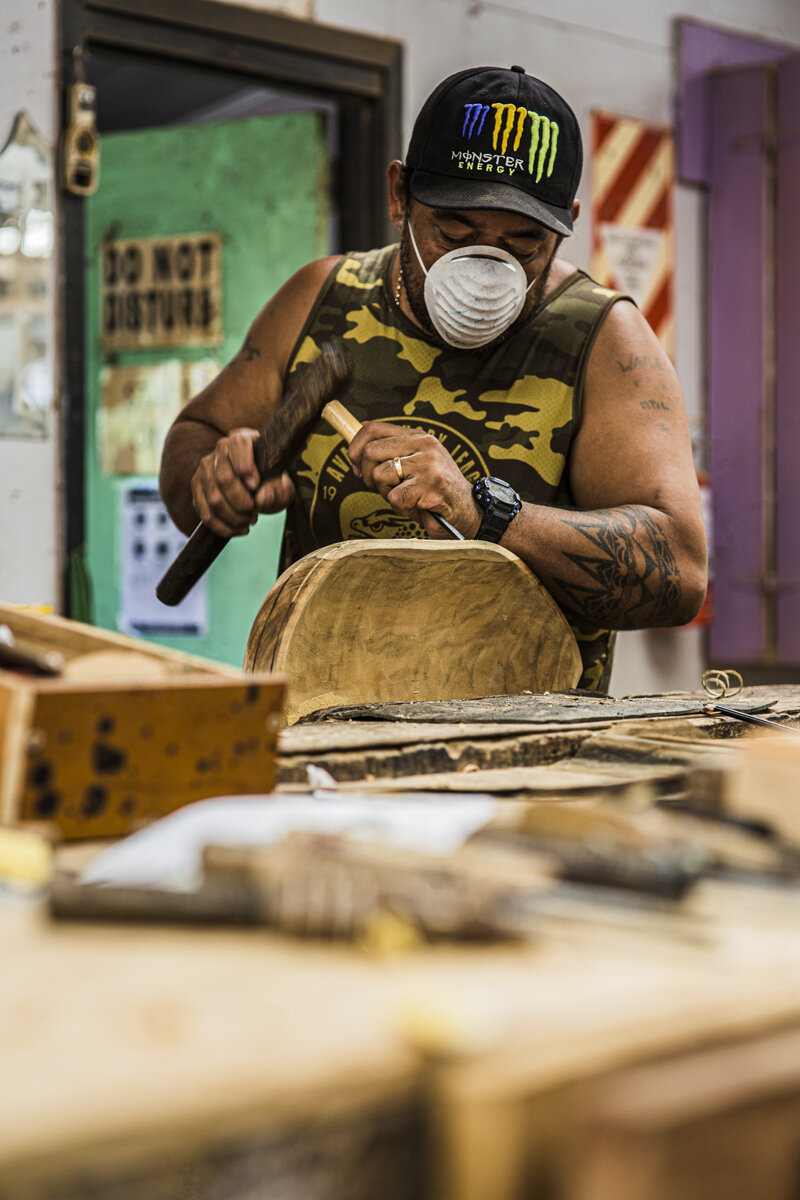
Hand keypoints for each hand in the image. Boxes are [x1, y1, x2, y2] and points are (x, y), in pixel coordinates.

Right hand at [190, 427, 294, 536]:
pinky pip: (205, 512)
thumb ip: (278, 489)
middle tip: (255, 511)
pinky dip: (223, 526)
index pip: (238, 445)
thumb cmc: (273, 483)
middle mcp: (221, 450)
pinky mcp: (198, 488)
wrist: (261, 491)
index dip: (245, 466)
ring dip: (234, 516)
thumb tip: (261, 497)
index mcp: (243, 439)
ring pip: (213, 498)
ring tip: (249, 520)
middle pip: (224, 478)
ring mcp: (205, 469)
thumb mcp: (284, 486)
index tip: (256, 486)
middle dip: (241, 501)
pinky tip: (239, 529)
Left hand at [347, 421, 481, 538]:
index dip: (355, 447)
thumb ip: (390, 454)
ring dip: (387, 494)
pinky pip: (395, 498)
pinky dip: (401, 508)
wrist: (468, 512)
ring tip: (407, 497)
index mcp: (418, 437)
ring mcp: (428, 464)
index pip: (373, 429)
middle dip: (369, 476)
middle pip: (370, 452)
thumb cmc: (434, 492)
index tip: (355, 466)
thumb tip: (356, 450)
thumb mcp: (413, 465)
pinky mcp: (430, 486)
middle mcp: (424, 445)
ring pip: (380, 476)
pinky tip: (417, 507)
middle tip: (385, 488)